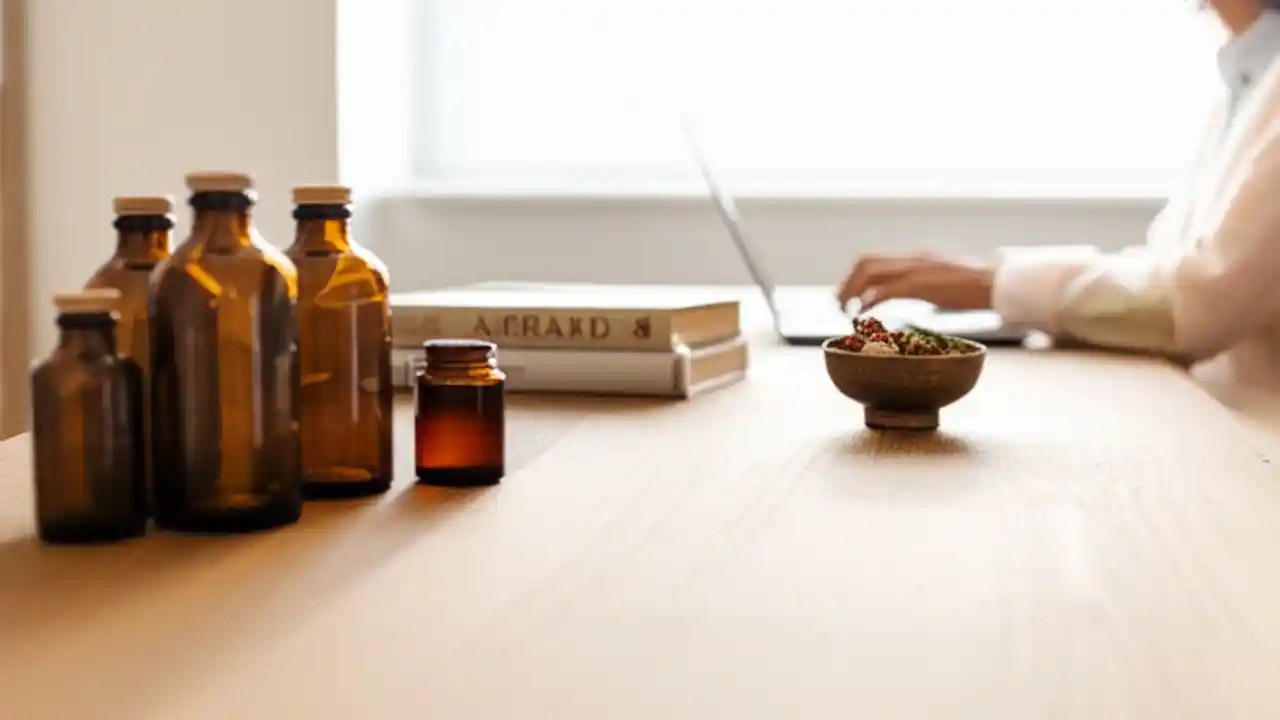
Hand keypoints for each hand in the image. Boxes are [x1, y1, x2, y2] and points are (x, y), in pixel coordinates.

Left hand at [837, 252, 995, 310]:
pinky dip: (868, 301)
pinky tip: (862, 313)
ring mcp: (915, 270)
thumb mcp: (947, 280)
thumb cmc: (979, 287)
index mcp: (918, 256)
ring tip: (845, 309)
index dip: (857, 275)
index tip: (850, 292)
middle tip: (840, 302)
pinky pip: (884, 290)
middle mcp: (913, 258)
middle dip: (847, 282)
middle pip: (865, 262)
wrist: (998, 284)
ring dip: (851, 291)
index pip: (876, 258)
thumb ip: (930, 283)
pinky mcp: (920, 285)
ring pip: (869, 273)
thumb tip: (924, 295)